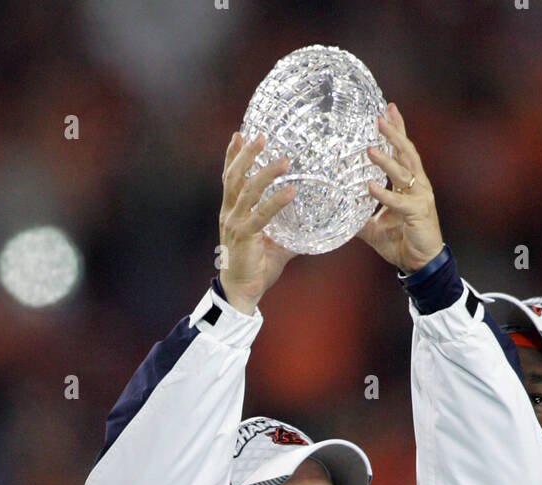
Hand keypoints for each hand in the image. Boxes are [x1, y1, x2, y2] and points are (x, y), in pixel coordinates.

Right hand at [218, 132, 296, 314]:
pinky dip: (276, 201)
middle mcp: (230, 214)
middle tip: (259, 135)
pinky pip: (261, 214)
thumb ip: (288, 233)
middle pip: (235, 176)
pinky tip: (290, 191)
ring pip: (247, 191)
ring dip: (265, 173)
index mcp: (232, 212)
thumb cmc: (255, 269)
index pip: (229, 178)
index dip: (232, 156)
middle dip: (246, 154)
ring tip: (283, 160)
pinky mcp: (244, 236)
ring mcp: (235, 224)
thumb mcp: (274, 245)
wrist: (241, 293)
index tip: (239, 134)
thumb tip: (312, 228)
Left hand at [357, 104, 443, 272]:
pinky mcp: (419, 212)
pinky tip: (370, 186)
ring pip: (404, 172)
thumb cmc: (402, 242)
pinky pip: (399, 201)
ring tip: (369, 148)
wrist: (421, 263)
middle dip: (393, 133)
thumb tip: (338, 213)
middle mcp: (418, 185)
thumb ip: (359, 217)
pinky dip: (384, 194)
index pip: (402, 151)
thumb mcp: (375, 228)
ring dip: (386, 159)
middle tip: (379, 116)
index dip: (397, 129)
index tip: (387, 108)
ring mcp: (420, 197)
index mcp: (409, 184)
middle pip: (406, 153)